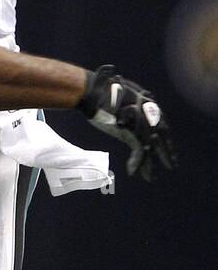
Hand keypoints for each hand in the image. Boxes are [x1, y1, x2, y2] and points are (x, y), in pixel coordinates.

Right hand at [78, 65, 176, 180]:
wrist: (96, 93)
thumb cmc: (104, 91)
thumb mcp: (122, 97)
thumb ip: (129, 104)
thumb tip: (129, 106)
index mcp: (150, 107)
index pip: (162, 125)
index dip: (165, 138)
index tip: (166, 146)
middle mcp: (150, 117)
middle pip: (162, 139)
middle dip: (166, 153)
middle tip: (171, 165)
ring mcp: (143, 126)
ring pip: (151, 149)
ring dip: (151, 165)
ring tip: (151, 178)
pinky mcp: (133, 134)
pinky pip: (139, 153)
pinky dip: (136, 164)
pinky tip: (131, 172)